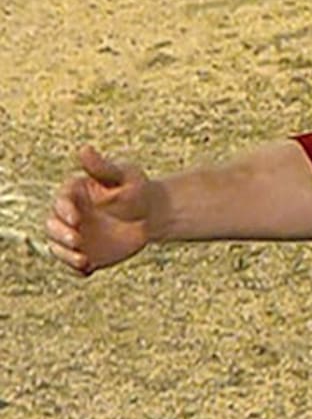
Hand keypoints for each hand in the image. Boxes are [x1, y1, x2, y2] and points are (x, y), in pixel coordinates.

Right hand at [46, 146, 160, 275]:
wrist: (152, 214)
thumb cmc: (137, 189)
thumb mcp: (124, 176)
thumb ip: (102, 168)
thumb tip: (84, 149)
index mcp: (73, 194)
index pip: (60, 202)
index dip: (64, 211)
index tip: (77, 219)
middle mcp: (68, 215)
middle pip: (52, 226)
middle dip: (60, 235)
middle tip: (77, 241)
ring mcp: (75, 235)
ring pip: (58, 247)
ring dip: (65, 255)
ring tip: (83, 260)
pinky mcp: (84, 253)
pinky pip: (74, 264)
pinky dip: (76, 268)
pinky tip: (88, 270)